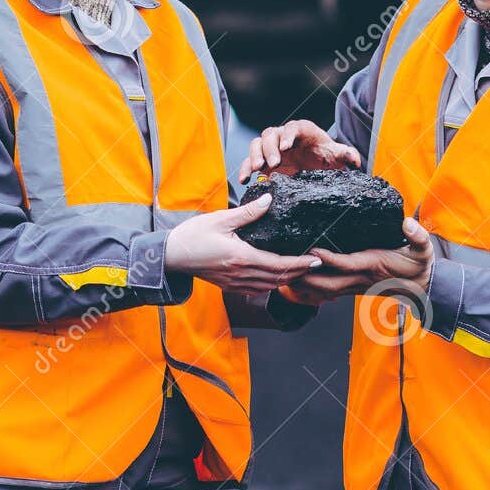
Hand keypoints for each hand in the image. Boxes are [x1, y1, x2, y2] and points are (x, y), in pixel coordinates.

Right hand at [163, 195, 321, 291]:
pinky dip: (272, 283)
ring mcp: (235, 283)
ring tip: (302, 269)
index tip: (317, 259)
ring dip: (288, 279)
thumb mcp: (222, 218)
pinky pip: (257, 288)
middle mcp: (241, 275)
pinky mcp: (230, 285)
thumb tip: (269, 200)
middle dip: (300, 272)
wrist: (171, 256)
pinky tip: (277, 276)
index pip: (279, 264)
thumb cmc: (193, 235)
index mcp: (242, 257)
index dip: (301, 263)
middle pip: (278, 278)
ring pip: (269, 285)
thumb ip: (248, 212)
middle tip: (317, 264)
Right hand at [237, 118, 360, 184]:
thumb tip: (356, 161)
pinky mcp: (263, 160)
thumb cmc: (325, 156)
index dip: (288, 134)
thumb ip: (346, 155)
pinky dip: (245, 168)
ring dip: (255, 155)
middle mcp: (284, 135)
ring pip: (257, 144)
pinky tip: (244, 180)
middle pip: (271, 134)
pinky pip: (249, 160)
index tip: (286, 146)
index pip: (293, 127)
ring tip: (256, 170)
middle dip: (270, 148)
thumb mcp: (336, 156)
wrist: (316, 164)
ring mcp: (271, 147)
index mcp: (302, 130)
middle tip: (273, 164)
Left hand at [278, 217, 433, 306]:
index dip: (329, 260)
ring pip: (324, 290)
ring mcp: (354, 285)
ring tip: (283, 273)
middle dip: (306, 276)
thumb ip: (418, 236)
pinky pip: (327, 291)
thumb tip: (408, 222)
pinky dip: (310, 288)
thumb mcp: (423, 249)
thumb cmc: (418, 265)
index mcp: (373, 265)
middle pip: (327, 284)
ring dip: (304, 283)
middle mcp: (360, 278)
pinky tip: (295, 281)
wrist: (421, 287)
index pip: (347, 264)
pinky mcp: (352, 286)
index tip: (313, 251)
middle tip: (286, 265)